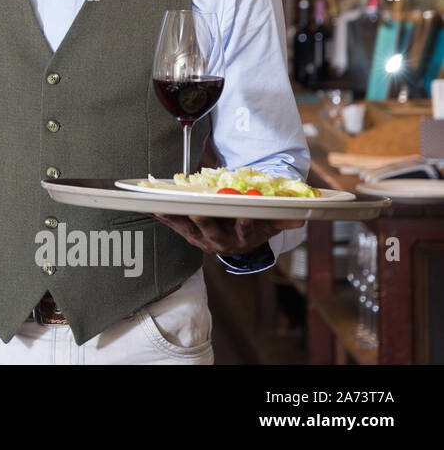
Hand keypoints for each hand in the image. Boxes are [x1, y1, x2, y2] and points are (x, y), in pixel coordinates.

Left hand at [152, 214, 304, 256]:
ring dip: (176, 219)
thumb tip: (299, 218)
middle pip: (212, 232)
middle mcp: (221, 241)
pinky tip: (150, 208)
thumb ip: (280, 219)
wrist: (238, 239)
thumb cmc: (253, 225)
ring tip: (163, 208)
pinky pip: (174, 225)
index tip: (246, 214)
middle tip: (197, 212)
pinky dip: (163, 217)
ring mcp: (202, 239)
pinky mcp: (188, 234)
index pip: (245, 230)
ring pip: (188, 230)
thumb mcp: (269, 223)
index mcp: (242, 237)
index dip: (245, 223)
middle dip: (205, 223)